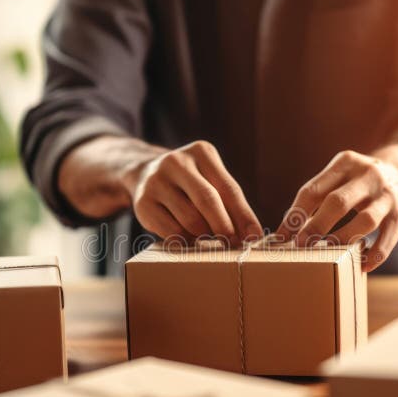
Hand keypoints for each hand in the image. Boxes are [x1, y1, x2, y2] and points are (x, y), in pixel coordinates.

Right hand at [124, 140, 261, 244]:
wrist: (144, 174)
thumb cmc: (190, 183)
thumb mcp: (210, 179)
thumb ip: (230, 201)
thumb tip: (251, 234)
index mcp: (201, 152)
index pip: (228, 188)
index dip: (243, 215)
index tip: (254, 236)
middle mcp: (176, 161)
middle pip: (208, 200)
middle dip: (224, 227)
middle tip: (234, 244)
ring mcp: (156, 181)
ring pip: (190, 219)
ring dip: (204, 235)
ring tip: (209, 238)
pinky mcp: (142, 203)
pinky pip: (171, 231)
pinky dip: (186, 241)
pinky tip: (190, 239)